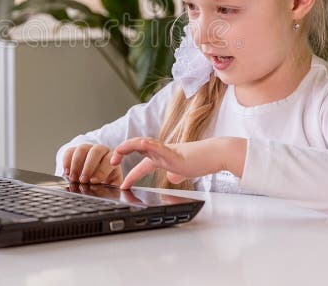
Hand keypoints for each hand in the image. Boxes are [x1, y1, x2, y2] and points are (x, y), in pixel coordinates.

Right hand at [62, 144, 123, 184]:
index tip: (94, 181)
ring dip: (76, 164)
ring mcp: (87, 147)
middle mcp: (100, 149)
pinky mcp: (75, 149)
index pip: (108, 160)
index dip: (101, 170)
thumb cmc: (106, 178)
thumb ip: (111, 187)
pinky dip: (67, 161)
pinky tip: (66, 172)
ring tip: (73, 178)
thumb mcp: (111, 183)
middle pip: (95, 152)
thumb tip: (108, 193)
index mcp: (111, 157)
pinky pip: (70, 151)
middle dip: (88, 167)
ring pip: (82, 150)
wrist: (95, 172)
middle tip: (82, 180)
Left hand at [110, 136, 247, 188]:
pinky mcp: (173, 153)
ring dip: (127, 148)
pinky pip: (157, 147)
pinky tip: (139, 144)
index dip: (131, 174)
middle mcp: (162, 152)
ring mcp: (166, 151)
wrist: (215, 155)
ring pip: (142, 144)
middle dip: (122, 154)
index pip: (143, 164)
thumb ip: (176, 173)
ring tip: (116, 154)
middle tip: (112, 163)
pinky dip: (146, 145)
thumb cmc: (202, 162)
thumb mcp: (184, 172)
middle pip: (137, 148)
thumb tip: (172, 178)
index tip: (123, 183)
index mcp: (164, 158)